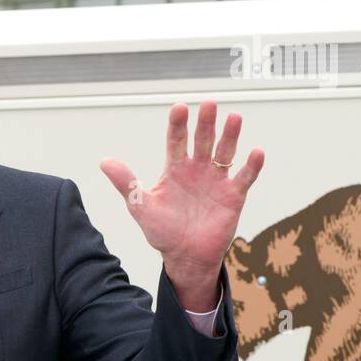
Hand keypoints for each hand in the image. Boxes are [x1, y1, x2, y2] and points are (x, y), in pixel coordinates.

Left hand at [99, 101, 263, 309]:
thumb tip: (104, 162)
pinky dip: (251, 166)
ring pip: (225, 153)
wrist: (185, 256)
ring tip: (234, 117)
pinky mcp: (233, 197)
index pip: (176, 141)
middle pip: (203, 141)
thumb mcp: (140, 206)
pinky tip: (256, 152)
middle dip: (206, 123)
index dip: (178, 125)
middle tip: (210, 103)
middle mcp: (197, 171)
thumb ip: (126, 183)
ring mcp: (216, 182)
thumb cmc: (162, 231)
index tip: (180, 107)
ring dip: (230, 136)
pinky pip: (244, 178)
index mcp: (175, 170)